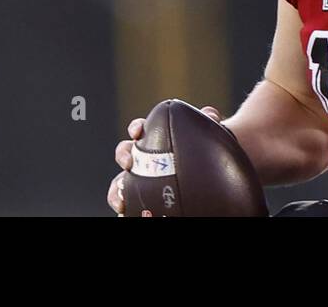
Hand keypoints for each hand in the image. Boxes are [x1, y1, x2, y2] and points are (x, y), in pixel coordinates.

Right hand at [107, 107, 222, 214]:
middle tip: (128, 162)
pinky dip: (123, 208)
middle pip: (125, 153)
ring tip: (122, 198)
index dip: (136, 128)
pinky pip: (128, 204)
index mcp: (156, 139)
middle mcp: (144, 159)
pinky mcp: (142, 200)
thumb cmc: (206, 153)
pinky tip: (125, 213)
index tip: (137, 132)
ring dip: (117, 188)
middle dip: (122, 155)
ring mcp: (141, 180)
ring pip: (120, 182)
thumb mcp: (209, 136)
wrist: (210, 178)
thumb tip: (209, 114)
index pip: (140, 129)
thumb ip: (209, 123)